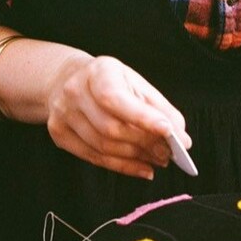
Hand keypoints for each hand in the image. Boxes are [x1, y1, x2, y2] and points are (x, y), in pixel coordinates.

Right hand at [45, 55, 189, 179]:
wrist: (67, 79)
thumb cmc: (110, 82)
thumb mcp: (136, 84)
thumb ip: (160, 109)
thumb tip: (181, 137)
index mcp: (97, 72)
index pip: (116, 99)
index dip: (143, 117)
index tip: (169, 131)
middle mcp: (74, 92)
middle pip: (111, 128)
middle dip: (144, 143)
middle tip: (168, 153)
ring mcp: (63, 115)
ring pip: (104, 147)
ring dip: (136, 158)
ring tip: (157, 160)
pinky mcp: (59, 134)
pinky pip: (94, 158)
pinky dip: (123, 167)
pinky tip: (142, 168)